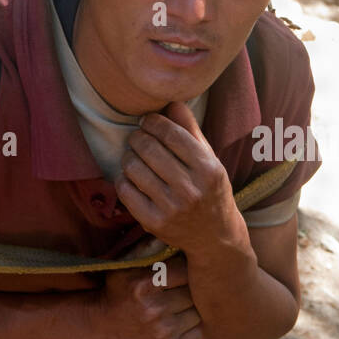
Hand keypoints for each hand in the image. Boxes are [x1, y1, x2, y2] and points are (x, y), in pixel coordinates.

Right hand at [90, 256, 201, 338]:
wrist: (101, 326)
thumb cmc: (119, 289)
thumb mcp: (125, 264)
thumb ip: (148, 247)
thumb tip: (175, 234)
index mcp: (143, 284)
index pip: (184, 270)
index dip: (185, 268)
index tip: (181, 269)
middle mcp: (153, 310)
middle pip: (192, 293)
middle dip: (189, 289)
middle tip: (180, 288)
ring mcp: (162, 334)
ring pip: (197, 313)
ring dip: (191, 308)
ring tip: (176, 305)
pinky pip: (197, 333)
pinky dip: (191, 326)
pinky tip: (177, 321)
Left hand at [115, 101, 237, 255]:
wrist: (215, 236)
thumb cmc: (210, 189)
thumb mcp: (209, 159)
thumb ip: (190, 130)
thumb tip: (172, 101)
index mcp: (208, 169)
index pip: (171, 134)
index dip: (153, 122)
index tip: (147, 120)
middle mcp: (191, 189)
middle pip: (149, 149)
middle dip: (137, 136)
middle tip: (137, 136)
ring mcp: (171, 208)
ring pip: (134, 167)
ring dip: (128, 156)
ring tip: (133, 155)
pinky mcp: (154, 223)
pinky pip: (125, 190)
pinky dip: (123, 178)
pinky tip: (130, 176)